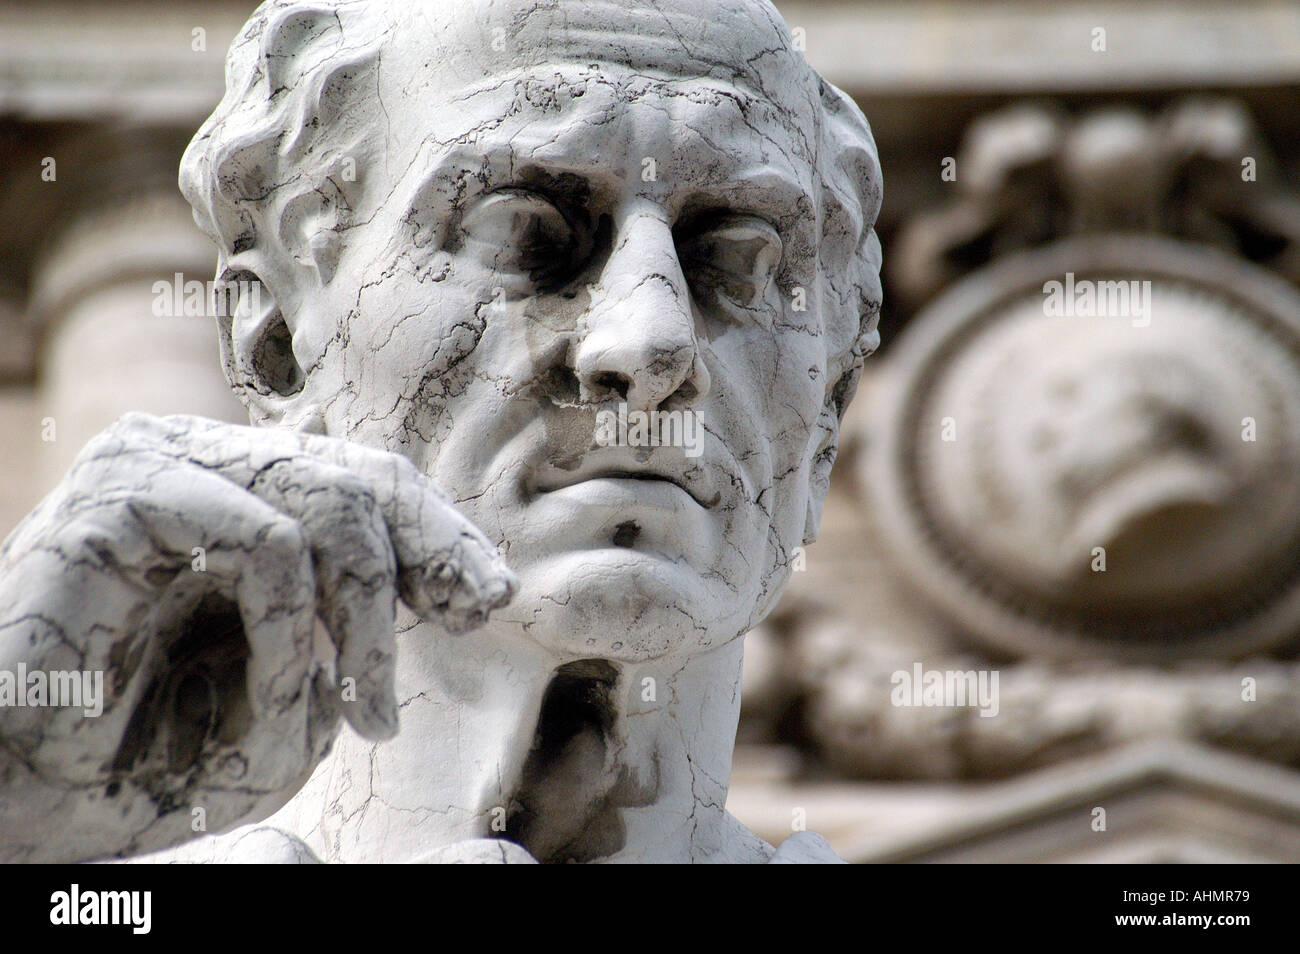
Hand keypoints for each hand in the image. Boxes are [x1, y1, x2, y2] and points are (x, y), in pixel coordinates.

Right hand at [0, 413, 514, 861]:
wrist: (21, 797)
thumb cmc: (148, 754)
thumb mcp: (293, 690)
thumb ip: (360, 628)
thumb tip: (461, 583)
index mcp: (234, 490)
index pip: (367, 479)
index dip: (439, 532)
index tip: (489, 594)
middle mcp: (199, 459)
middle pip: (362, 474)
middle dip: (431, 552)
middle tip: (465, 624)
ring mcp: (158, 464)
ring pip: (328, 502)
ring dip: (363, 618)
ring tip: (366, 711)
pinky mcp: (122, 495)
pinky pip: (264, 543)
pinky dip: (292, 631)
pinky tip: (285, 696)